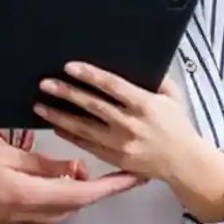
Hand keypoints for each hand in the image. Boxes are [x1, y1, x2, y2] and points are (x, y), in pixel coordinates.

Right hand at [0, 135, 141, 223]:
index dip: (109, 187)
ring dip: (68, 196)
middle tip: (104, 173)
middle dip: (90, 191)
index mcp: (27, 195)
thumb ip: (42, 164)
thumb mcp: (5, 153)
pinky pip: (35, 215)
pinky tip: (40, 185)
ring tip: (72, 174)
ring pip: (54, 213)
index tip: (130, 179)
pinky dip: (46, 200)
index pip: (80, 195)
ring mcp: (13, 223)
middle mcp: (24, 215)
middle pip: (71, 208)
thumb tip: (73, 168)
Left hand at [34, 62, 208, 184]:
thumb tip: (135, 61)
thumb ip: (155, 79)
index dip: (90, 75)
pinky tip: (55, 124)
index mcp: (145, 105)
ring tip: (40, 105)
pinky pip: (86, 145)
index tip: (70, 67)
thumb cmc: (177, 125)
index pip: (113, 86)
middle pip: (93, 106)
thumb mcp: (172, 96)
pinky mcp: (114, 158)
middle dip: (67, 93)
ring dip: (59, 115)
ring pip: (84, 127)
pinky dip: (69, 134)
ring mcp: (120, 144)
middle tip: (45, 83)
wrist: (183, 162)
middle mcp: (130, 124)